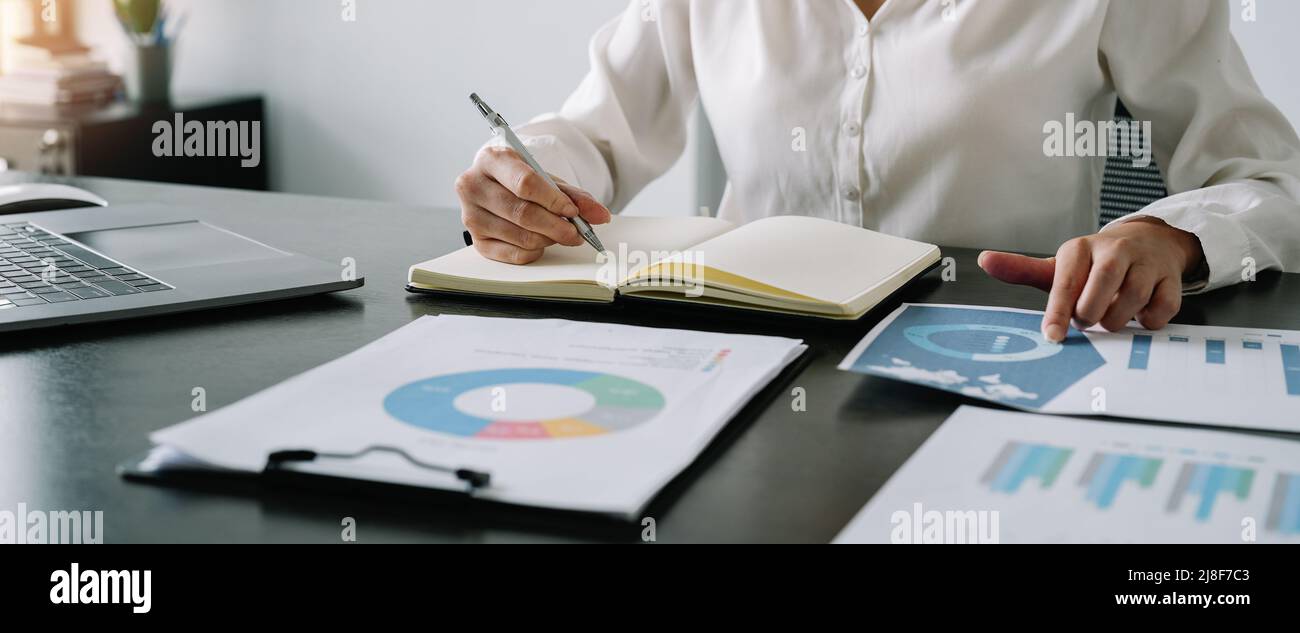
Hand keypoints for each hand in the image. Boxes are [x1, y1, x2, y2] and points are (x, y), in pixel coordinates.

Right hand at [454, 146, 611, 263]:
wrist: (495, 184)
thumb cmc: (520, 179)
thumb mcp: (546, 178)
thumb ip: (574, 195)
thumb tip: (600, 215)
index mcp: (491, 160)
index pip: (525, 183)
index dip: (553, 200)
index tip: (572, 211)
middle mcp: (473, 186)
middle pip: (522, 213)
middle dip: (556, 226)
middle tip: (576, 233)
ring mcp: (471, 215)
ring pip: (520, 236)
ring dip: (548, 239)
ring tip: (560, 234)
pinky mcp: (477, 240)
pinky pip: (513, 254)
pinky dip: (535, 251)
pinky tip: (542, 241)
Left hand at [978, 218, 1203, 341]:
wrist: (1149, 241)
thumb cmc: (1096, 263)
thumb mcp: (1060, 266)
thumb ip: (1023, 269)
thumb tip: (984, 260)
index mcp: (1080, 250)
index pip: (1064, 283)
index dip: (1057, 313)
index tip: (1051, 337)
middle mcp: (1114, 251)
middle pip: (1099, 293)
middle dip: (1091, 316)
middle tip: (1088, 318)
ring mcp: (1146, 262)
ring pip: (1131, 301)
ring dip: (1118, 320)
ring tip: (1111, 316)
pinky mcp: (1171, 277)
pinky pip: (1161, 309)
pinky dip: (1149, 320)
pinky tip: (1140, 313)